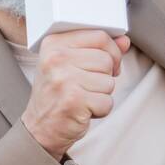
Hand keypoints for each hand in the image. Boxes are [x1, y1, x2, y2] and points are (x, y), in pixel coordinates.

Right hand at [21, 30, 131, 160]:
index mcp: (54, 43)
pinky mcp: (73, 101)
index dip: (112, 51)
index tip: (107, 64)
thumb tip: (125, 41)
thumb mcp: (72, 64)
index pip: (100, 36)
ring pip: (109, 81)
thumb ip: (99, 49)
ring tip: (82, 98)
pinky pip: (107, 102)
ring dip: (102, 94)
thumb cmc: (57, 94)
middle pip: (106, 60)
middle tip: (86, 86)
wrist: (40, 128)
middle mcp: (56, 58)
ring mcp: (64, 79)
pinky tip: (83, 110)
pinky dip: (100, 110)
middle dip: (105, 77)